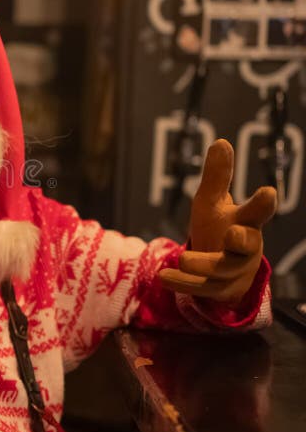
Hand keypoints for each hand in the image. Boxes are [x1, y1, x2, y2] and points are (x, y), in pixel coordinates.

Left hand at [158, 139, 276, 304]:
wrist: (217, 268)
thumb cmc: (218, 227)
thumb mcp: (212, 202)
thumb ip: (216, 176)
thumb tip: (220, 141)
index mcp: (245, 222)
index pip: (257, 212)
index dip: (263, 203)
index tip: (268, 192)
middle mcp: (245, 248)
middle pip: (249, 245)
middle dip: (242, 240)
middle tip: (232, 233)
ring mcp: (234, 272)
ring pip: (223, 271)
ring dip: (202, 265)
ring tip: (181, 258)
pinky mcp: (220, 290)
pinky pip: (203, 290)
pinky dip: (182, 283)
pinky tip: (162, 276)